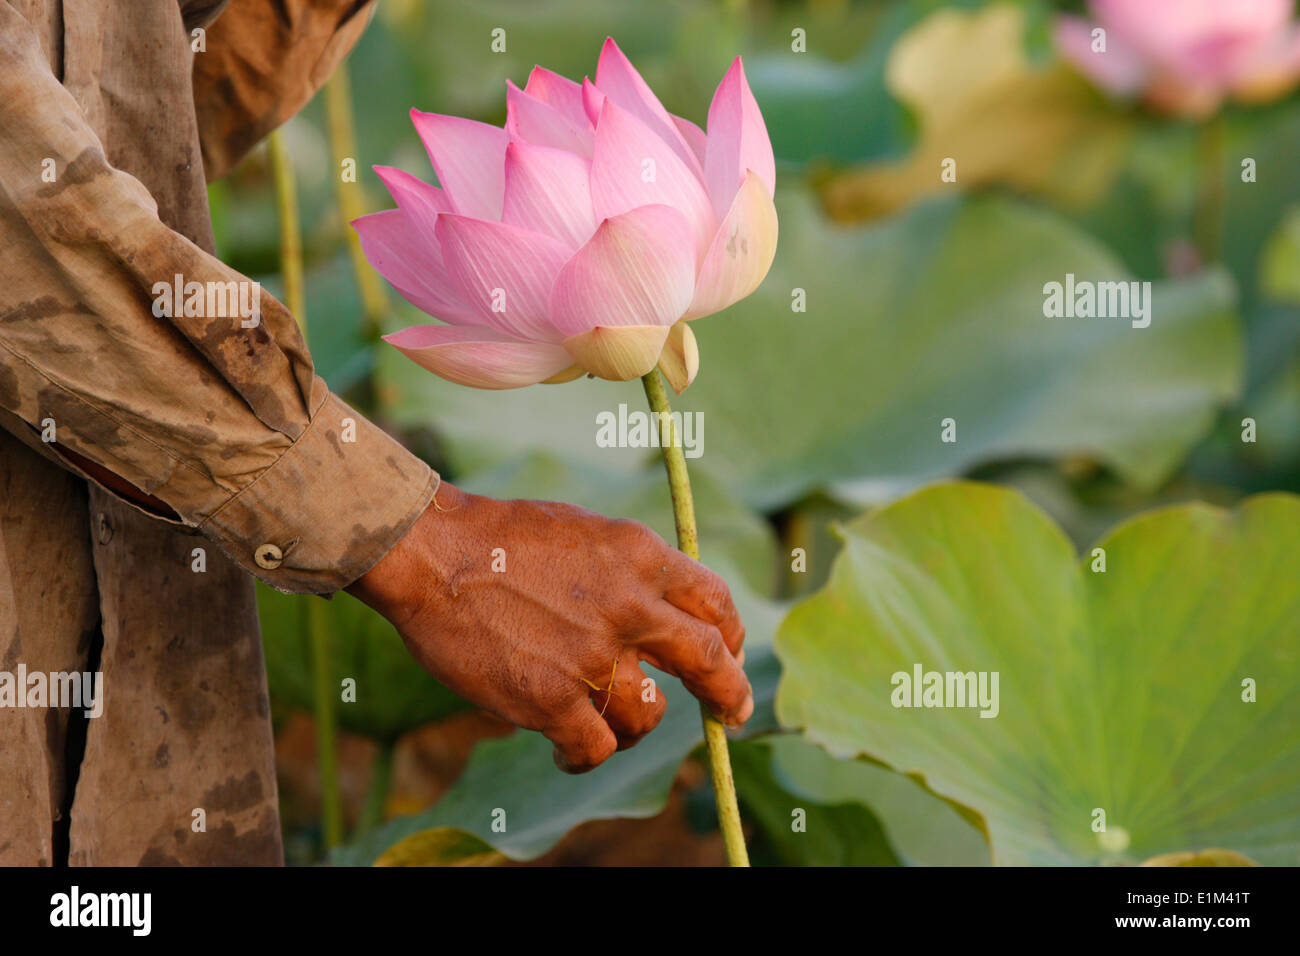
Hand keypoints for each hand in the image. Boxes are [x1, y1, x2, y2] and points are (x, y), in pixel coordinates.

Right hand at [346, 481, 751, 771]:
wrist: (433, 555)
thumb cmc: (500, 538)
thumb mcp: (585, 530)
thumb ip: (631, 569)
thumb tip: (663, 609)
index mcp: (640, 555)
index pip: (714, 601)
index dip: (732, 636)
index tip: (732, 657)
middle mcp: (628, 605)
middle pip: (709, 660)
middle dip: (729, 693)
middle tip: (731, 715)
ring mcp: (592, 656)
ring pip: (647, 716)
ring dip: (632, 726)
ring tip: (605, 727)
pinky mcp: (551, 700)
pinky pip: (594, 748)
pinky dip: (583, 756)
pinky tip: (567, 752)